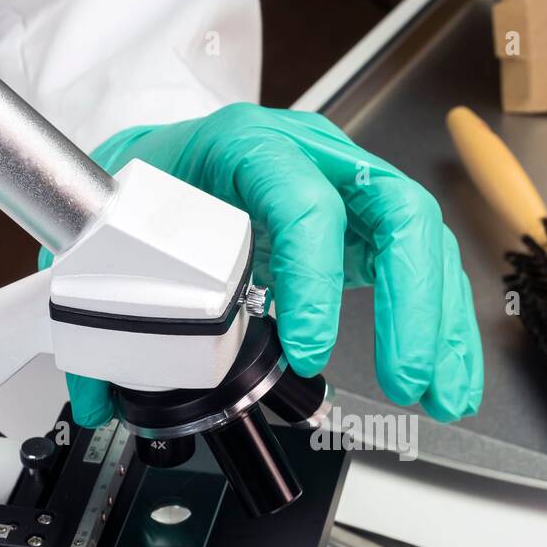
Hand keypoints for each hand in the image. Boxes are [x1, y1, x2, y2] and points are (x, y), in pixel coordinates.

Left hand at [42, 103, 482, 426]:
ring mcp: (351, 189)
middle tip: (403, 379)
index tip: (308, 352)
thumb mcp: (118, 228)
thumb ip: (103, 310)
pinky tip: (447, 378)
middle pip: (396, 214)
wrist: (169, 156)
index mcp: (248, 148)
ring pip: (424, 246)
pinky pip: (423, 269)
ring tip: (440, 397)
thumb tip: (100, 396)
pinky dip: (441, 328)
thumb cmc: (153, 182)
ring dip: (441, 327)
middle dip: (411, 305)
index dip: (315, 280)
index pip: (302, 203)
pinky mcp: (368, 227)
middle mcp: (315, 159)